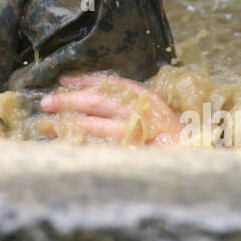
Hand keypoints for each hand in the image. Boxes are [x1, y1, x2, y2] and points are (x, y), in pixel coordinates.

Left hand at [40, 73, 181, 145]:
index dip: (84, 80)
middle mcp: (139, 112)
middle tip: (46, 103)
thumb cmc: (174, 136)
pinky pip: (98, 149)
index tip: (64, 80)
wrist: (195, 160)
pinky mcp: (130, 154)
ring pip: (93, 127)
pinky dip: (79, 146)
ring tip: (45, 127)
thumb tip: (94, 98)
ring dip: (66, 126)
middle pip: (96, 102)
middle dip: (69, 101)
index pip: (110, 83)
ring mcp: (135, 134)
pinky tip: (63, 146)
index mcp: (146, 98)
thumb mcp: (157, 113)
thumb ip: (132, 105)